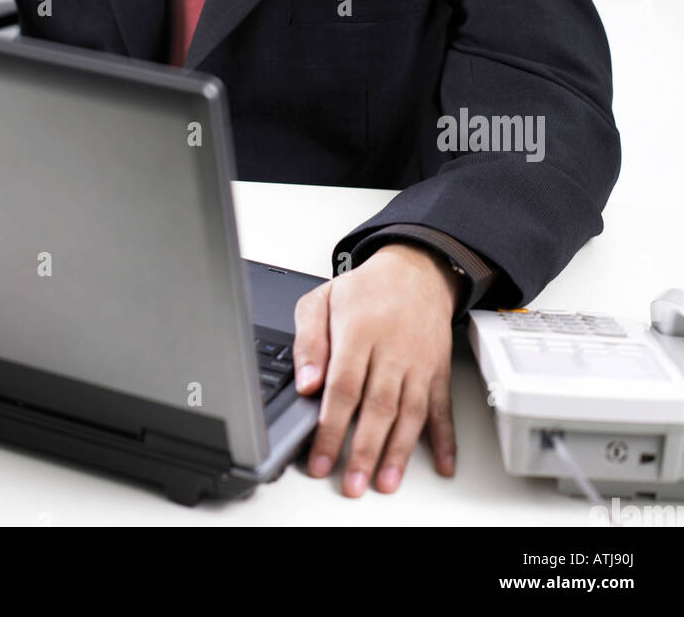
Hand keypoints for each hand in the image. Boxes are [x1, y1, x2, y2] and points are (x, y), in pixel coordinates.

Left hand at [292, 242, 459, 496]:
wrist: (416, 270)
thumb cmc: (365, 289)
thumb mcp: (322, 300)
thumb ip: (309, 341)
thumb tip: (307, 382)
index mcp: (359, 332)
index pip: (343, 387)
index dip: (330, 428)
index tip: (319, 458)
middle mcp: (392, 349)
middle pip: (378, 406)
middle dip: (364, 449)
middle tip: (353, 483)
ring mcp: (419, 362)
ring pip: (410, 412)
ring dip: (399, 451)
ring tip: (386, 481)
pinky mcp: (438, 370)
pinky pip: (443, 408)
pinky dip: (446, 438)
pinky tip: (444, 464)